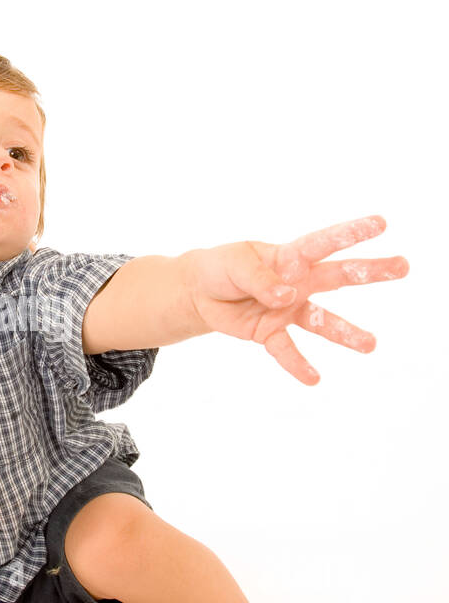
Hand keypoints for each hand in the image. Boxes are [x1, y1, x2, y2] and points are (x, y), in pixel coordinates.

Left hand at [184, 215, 409, 384]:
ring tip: (370, 345)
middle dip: (370, 271)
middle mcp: (297, 282)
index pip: (324, 242)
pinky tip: (314, 378)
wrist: (201, 292)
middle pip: (338, 276)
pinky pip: (287, 349)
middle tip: (402, 266)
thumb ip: (261, 279)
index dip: (351, 232)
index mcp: (290, 255)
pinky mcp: (271, 332)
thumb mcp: (235, 264)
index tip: (380, 224)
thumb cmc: (223, 268)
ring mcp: (287, 309)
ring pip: (321, 320)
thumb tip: (286, 296)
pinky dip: (299, 364)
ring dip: (346, 332)